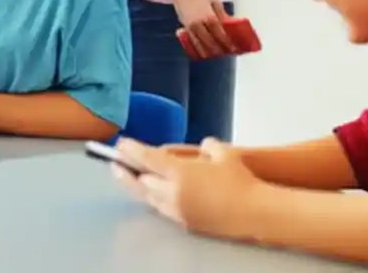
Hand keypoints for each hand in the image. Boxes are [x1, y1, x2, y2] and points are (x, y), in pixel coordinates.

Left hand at [113, 137, 261, 241]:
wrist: (253, 212)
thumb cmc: (241, 181)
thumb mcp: (225, 154)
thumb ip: (210, 146)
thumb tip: (205, 146)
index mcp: (180, 172)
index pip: (147, 159)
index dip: (131, 151)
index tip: (120, 144)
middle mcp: (174, 192)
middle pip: (141, 181)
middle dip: (126, 171)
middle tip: (115, 162)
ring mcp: (178, 210)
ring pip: (149, 198)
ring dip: (137, 187)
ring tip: (129, 178)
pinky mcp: (185, 222)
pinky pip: (162, 210)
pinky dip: (153, 199)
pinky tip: (152, 195)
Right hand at [169, 0, 234, 57]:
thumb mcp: (215, 1)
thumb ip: (222, 15)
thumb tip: (232, 24)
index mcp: (209, 17)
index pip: (221, 36)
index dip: (229, 44)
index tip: (235, 49)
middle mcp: (199, 25)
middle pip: (211, 43)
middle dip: (221, 50)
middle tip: (228, 52)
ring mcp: (190, 27)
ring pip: (201, 45)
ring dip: (210, 51)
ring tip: (218, 53)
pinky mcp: (184, 27)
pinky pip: (192, 42)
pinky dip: (199, 48)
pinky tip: (204, 49)